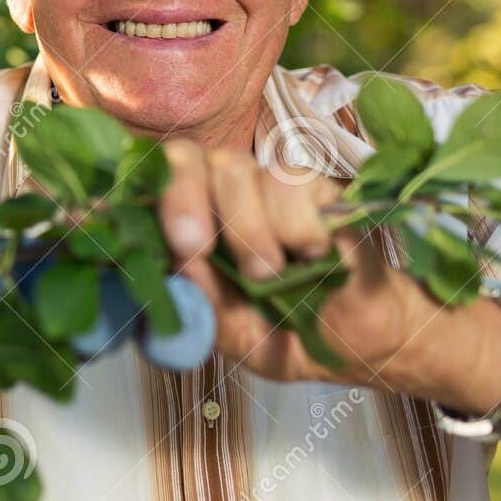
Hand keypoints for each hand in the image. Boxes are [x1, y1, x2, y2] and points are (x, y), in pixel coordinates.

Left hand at [157, 140, 437, 386]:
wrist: (351, 342)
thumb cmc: (279, 330)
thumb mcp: (228, 332)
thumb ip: (199, 302)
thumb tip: (174, 264)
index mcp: (189, 222)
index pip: (152, 178)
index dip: (148, 196)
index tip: (160, 237)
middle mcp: (220, 193)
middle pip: (187, 158)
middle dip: (184, 202)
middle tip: (198, 249)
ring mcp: (268, 186)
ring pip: (237, 170)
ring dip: (248, 229)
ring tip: (269, 274)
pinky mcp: (316, 187)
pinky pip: (292, 181)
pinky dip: (295, 223)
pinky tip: (310, 253)